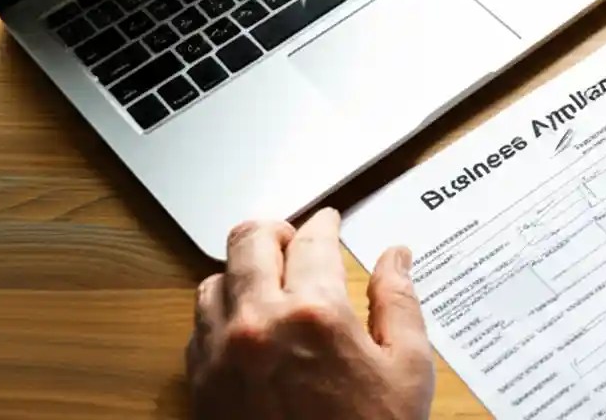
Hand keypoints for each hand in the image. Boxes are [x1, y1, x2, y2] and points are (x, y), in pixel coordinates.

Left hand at [186, 209, 434, 419]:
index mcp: (317, 313)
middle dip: (275, 230)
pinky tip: (246, 323)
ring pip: (214, 278)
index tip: (330, 222)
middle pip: (250, 240)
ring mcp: (222, 352)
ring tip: (268, 280)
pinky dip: (220, 310)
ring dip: (242, 270)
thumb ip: (399, 303)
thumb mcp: (407, 370)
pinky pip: (198, 324)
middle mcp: (260, 322)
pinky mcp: (200, 383)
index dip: (325, 223)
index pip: (313, 239)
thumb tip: (396, 256)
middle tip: (293, 238)